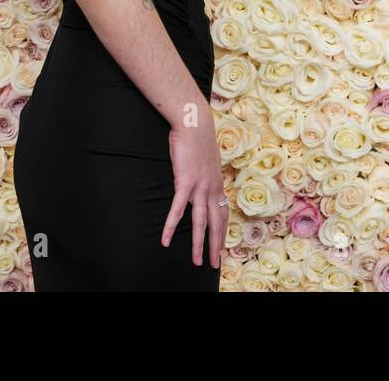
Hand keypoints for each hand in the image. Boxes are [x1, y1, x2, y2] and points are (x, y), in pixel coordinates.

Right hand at [161, 99, 226, 267]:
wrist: (195, 123)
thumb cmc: (199, 138)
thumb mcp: (208, 159)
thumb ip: (207, 172)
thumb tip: (204, 176)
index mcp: (217, 184)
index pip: (223, 214)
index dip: (222, 232)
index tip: (222, 247)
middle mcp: (212, 189)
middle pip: (216, 224)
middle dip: (216, 247)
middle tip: (215, 264)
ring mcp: (200, 187)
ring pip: (201, 223)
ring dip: (199, 244)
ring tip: (197, 261)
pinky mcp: (185, 183)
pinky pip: (177, 210)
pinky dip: (171, 227)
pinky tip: (165, 240)